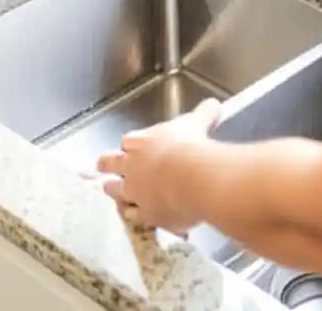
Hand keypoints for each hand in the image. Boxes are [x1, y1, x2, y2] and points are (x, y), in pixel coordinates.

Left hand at [97, 98, 221, 233]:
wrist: (193, 179)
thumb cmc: (191, 146)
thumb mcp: (196, 124)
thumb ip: (203, 114)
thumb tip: (214, 104)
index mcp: (139, 142)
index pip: (126, 142)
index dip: (130, 146)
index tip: (134, 147)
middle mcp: (130, 167)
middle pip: (108, 164)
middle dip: (108, 166)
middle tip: (111, 170)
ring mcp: (134, 193)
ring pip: (114, 192)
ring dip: (117, 193)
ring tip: (120, 197)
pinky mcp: (146, 215)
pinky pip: (134, 217)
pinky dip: (137, 216)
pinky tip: (142, 217)